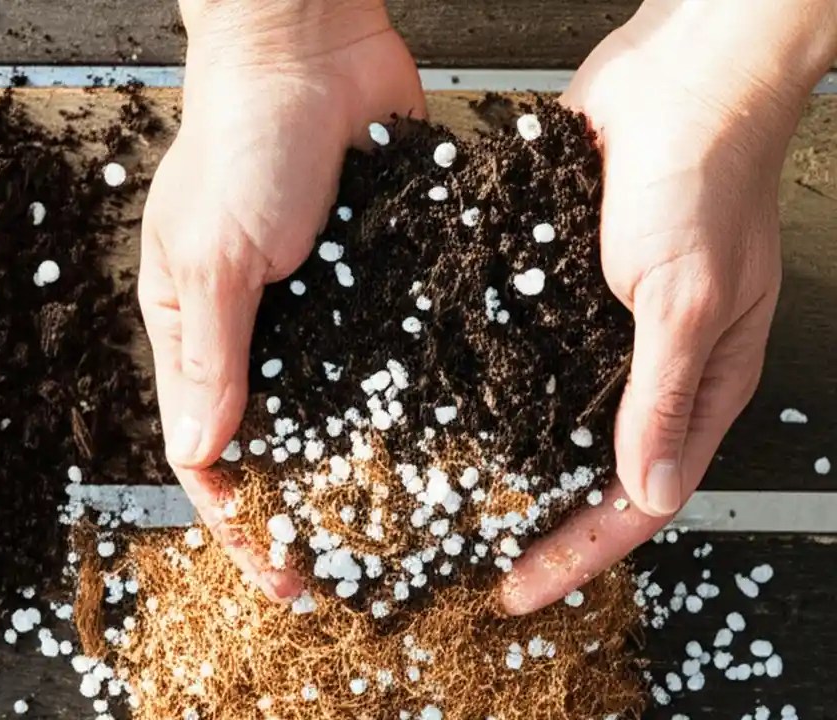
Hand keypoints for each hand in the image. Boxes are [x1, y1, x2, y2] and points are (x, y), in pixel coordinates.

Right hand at [138, 0, 424, 600]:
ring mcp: (316, 309)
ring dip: (360, 462)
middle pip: (273, 442)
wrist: (312, 49)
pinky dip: (403, 395)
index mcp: (191, 327)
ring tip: (407, 519)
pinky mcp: (373, 280)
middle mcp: (251, 330)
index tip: (283, 577)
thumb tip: (201, 452)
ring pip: (333, 408)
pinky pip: (384, 352)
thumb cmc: (240, 141)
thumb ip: (210, 356)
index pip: (204, 451)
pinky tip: (444, 433)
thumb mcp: (215, 254)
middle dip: (303, 507)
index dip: (238, 521)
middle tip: (354, 566)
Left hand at [502, 0, 836, 613]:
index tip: (521, 589)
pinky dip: (491, 387)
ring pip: (550, 419)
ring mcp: (599, 327)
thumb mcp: (686, 300)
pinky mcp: (558, 285)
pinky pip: (524, 353)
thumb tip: (647, 492)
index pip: (637, 498)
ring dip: (507, 461)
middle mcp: (648, 365)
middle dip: (537, 520)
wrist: (675, 79)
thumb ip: (660, 397)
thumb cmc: (704, 177)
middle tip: (475, 556)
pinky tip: (447, 408)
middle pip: (586, 470)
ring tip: (450, 498)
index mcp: (700, 382)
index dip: (578, 552)